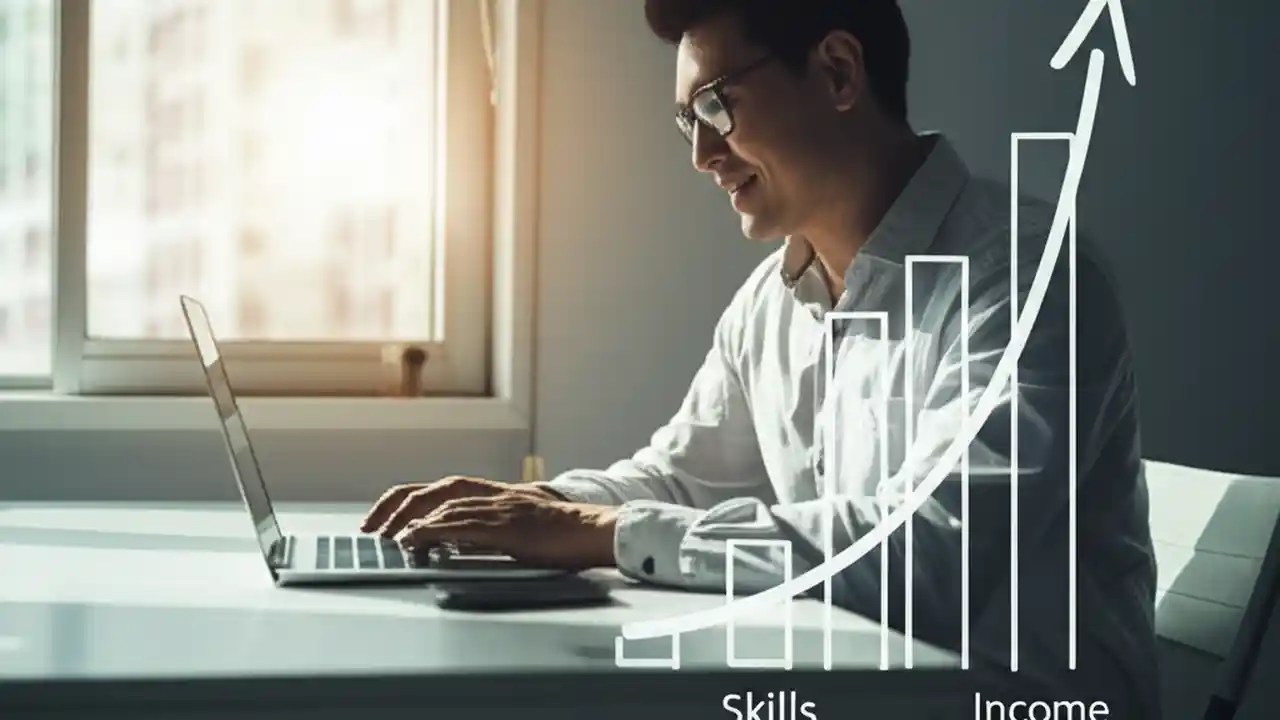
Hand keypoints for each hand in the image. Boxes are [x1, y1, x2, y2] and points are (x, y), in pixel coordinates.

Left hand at [360, 476, 559, 536]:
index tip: (383, 518)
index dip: (408, 500)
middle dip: (397, 506)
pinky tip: (415, 540)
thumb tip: (452, 544)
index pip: (441, 489)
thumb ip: (487, 529)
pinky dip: (432, 531)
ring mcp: (498, 508)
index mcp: (493, 493)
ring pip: (443, 507)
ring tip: (387, 538)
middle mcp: (491, 495)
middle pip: (433, 492)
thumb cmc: (561, 533)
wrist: (592, 529)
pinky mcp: (505, 527)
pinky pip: (461, 525)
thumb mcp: (518, 525)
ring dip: (410, 521)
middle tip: (372, 528)